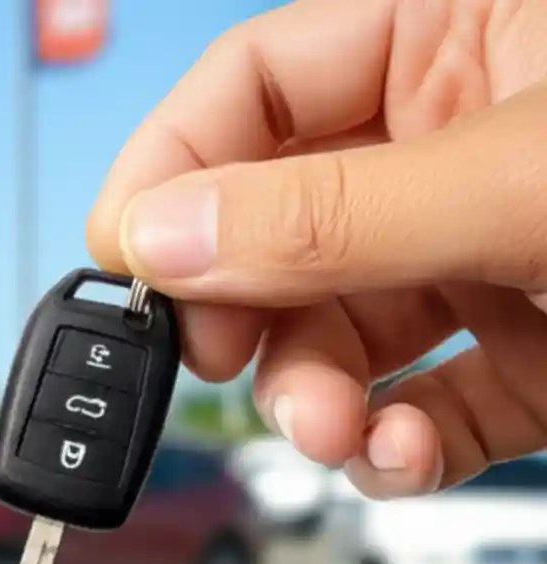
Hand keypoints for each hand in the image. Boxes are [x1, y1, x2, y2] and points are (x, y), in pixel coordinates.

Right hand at [86, 0, 546, 497]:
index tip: (128, 257)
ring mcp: (481, 254)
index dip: (173, 165)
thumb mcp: (518, 182)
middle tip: (220, 354)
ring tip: (329, 428)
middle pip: (275, 227)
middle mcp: (450, 150)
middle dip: (245, 313)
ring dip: (312, 397)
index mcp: (450, 39)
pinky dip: (392, 446)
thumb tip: (164, 234)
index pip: (254, 85)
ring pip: (335, 330)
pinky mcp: (521, 353)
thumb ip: (332, 213)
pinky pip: (418, 403)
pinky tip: (395, 451)